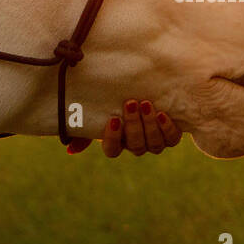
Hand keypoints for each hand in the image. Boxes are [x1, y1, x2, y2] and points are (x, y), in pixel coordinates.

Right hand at [65, 99, 181, 156]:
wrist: (145, 94)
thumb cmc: (117, 103)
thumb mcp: (99, 112)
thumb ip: (84, 129)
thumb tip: (71, 150)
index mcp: (117, 143)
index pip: (112, 150)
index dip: (113, 138)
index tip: (113, 119)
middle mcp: (136, 146)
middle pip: (135, 145)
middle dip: (133, 125)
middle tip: (131, 103)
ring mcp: (154, 142)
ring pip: (154, 144)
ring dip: (150, 125)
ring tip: (146, 104)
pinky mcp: (170, 136)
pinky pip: (172, 139)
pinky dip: (167, 128)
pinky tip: (163, 114)